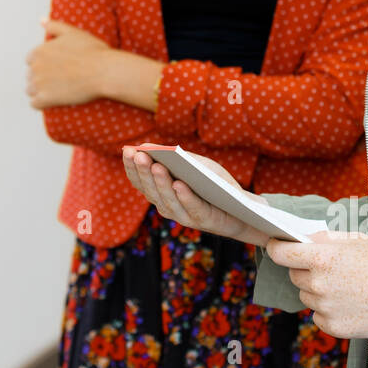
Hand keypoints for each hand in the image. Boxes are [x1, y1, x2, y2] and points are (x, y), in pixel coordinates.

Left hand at [25, 18, 112, 108]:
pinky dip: (42, 103)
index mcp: (39, 51)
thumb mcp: (72, 32)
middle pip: (31, 75)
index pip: (31, 60)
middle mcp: (35, 67)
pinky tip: (54, 101)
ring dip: (40, 91)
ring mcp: (39, 84)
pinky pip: (35, 104)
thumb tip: (41, 20)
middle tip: (61, 79)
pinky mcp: (46, 99)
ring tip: (57, 90)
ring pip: (30, 90)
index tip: (57, 67)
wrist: (104, 71)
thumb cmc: (92, 50)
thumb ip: (54, 25)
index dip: (44, 64)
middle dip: (42, 77)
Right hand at [121, 144, 269, 246]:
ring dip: (161, 183)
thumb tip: (152, 146)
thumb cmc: (214, 184)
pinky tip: (179, 184)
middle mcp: (167, 206)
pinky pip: (191, 208)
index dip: (132, 167)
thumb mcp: (198, 165)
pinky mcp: (202, 221)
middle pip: (151, 190)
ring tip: (157, 166)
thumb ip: (178, 158)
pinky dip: (184, 197)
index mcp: (160, 193)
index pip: (140, 181)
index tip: (127, 151)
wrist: (239, 208)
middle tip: (139, 155)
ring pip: (168, 200)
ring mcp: (183, 216)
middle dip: (144, 172)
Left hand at [265, 232, 367, 338]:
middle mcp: (318, 284)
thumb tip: (302, 239)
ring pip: (306, 296)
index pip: (281, 253)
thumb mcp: (355, 240)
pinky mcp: (332, 327)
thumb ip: (324, 238)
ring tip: (346, 288)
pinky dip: (328, 311)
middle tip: (331, 270)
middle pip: (294, 276)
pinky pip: (318, 316)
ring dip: (317, 291)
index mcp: (321, 258)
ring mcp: (324, 307)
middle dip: (306, 271)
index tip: (277, 247)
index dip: (277, 248)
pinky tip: (349, 304)